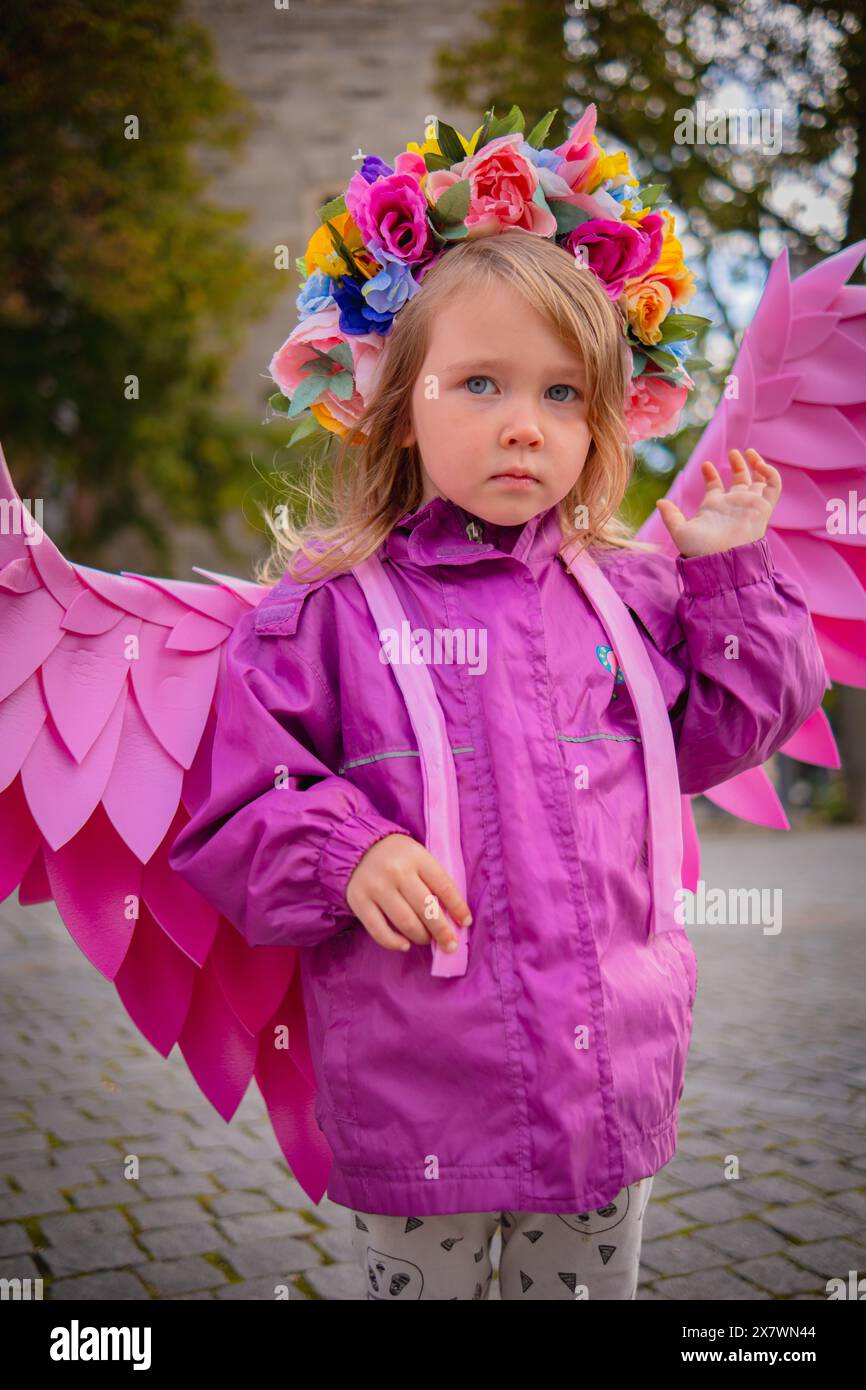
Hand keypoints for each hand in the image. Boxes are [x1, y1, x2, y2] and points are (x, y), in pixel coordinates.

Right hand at [346, 834, 471, 953]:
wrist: (359, 847)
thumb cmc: (398, 857)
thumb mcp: (419, 857)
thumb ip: (434, 881)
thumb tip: (453, 917)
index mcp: (417, 857)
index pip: (444, 887)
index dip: (458, 908)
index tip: (465, 922)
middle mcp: (396, 871)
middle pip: (426, 909)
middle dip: (442, 931)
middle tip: (450, 945)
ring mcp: (376, 887)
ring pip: (405, 922)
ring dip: (421, 937)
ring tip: (427, 939)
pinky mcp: (359, 901)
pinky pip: (379, 931)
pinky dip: (394, 943)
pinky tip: (405, 944)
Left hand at [654, 448, 781, 558]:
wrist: (722, 559)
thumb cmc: (700, 549)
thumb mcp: (680, 530)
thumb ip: (670, 516)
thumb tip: (660, 502)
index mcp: (714, 507)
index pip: (715, 486)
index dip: (710, 474)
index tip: (704, 465)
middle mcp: (733, 504)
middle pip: (740, 481)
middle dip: (738, 465)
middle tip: (733, 452)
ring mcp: (749, 505)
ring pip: (759, 481)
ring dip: (757, 465)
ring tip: (750, 452)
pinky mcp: (763, 507)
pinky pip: (773, 486)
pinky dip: (771, 473)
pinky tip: (760, 465)